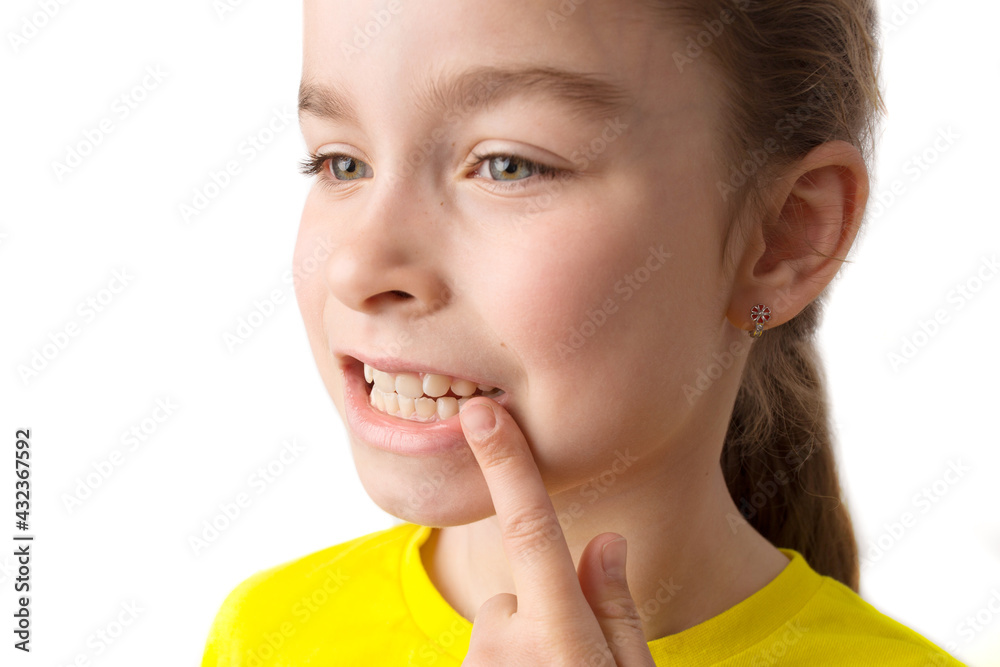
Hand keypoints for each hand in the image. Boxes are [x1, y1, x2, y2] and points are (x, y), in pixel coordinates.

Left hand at [457, 397, 655, 665]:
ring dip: (521, 651)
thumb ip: (617, 612)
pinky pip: (482, 659)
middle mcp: (505, 648)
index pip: (531, 531)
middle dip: (538, 616)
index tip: (480, 416)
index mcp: (560, 638)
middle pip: (513, 595)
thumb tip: (607, 542)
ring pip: (497, 630)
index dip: (507, 467)